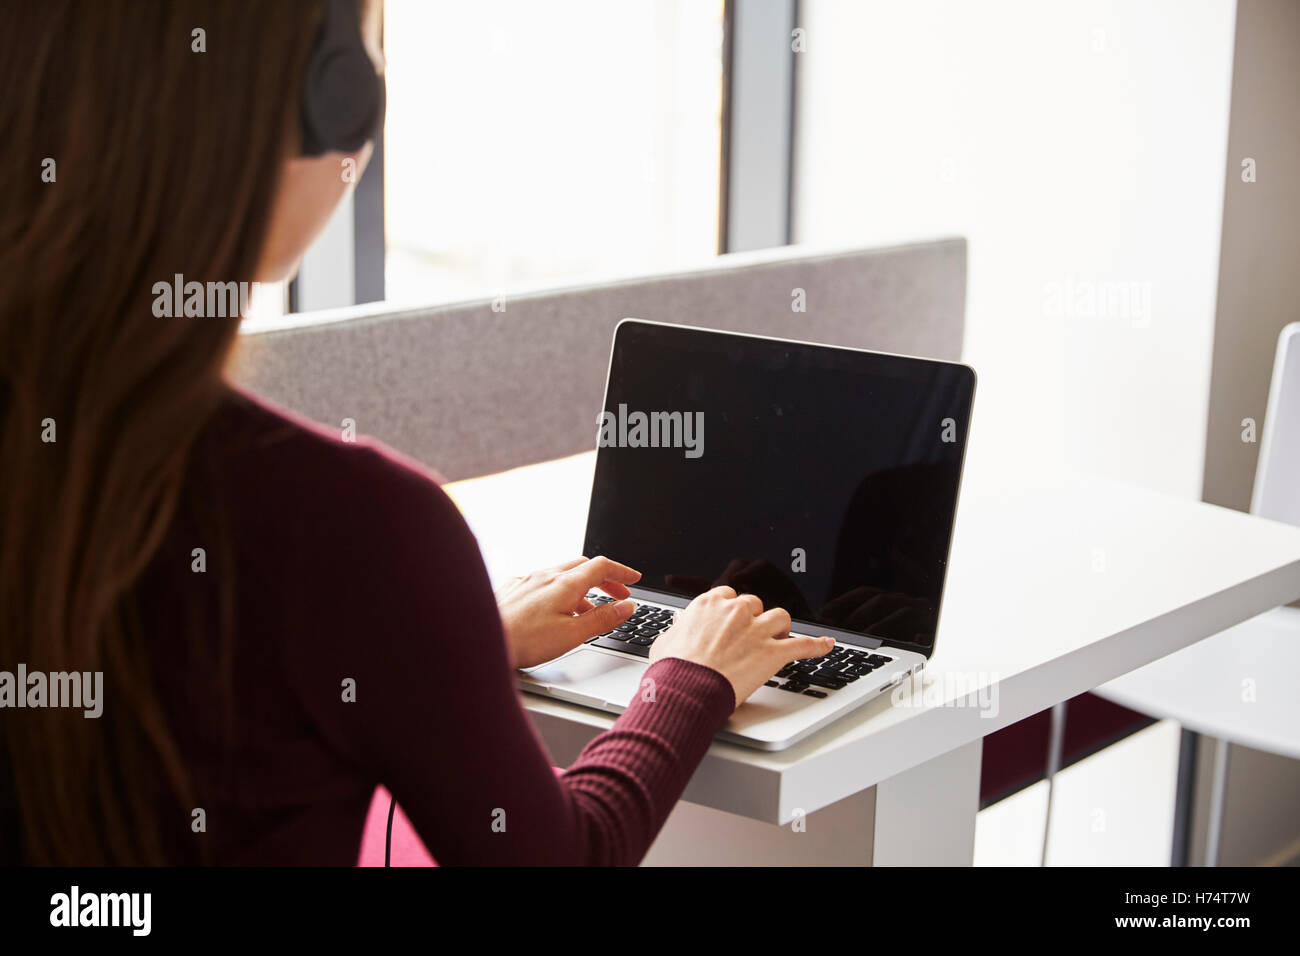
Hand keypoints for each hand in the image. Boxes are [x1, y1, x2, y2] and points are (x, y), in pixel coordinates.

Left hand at [496, 556, 640, 668]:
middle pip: (583, 567)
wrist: (478, 640)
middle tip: (617, 595)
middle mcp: (545, 576)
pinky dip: (558, 591)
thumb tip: (627, 606)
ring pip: (561, 575)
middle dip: (604, 579)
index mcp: (565, 584)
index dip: (622, 571)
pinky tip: (553, 609)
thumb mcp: (572, 634)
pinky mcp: (511, 590)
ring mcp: (526, 581)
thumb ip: (602, 619)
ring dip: (581, 588)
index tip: (634, 579)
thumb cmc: (524, 641)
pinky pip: (541, 583)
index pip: (602, 566)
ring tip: (589, 610)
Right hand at [650, 586, 834, 707]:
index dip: (732, 611)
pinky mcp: (773, 652)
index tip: (732, 621)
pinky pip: (803, 645)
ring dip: (780, 628)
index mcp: (710, 604)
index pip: (729, 595)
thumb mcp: (666, 641)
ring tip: (777, 640)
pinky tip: (826, 645)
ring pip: (780, 617)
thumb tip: (680, 622)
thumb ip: (677, 628)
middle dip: (754, 619)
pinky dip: (817, 646)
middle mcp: (735, 611)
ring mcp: (756, 630)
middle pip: (755, 604)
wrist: (686, 689)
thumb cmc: (673, 669)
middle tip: (750, 638)